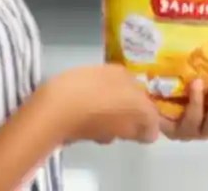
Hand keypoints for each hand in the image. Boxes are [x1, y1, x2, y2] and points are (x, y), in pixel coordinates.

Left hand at [43, 64, 161, 144]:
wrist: (56, 110)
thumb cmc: (104, 111)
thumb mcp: (139, 118)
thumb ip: (150, 123)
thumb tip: (151, 131)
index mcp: (126, 72)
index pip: (141, 94)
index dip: (142, 114)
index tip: (138, 131)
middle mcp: (105, 70)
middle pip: (120, 99)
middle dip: (121, 118)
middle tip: (118, 134)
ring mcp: (82, 79)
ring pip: (101, 105)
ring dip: (103, 120)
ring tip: (98, 136)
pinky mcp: (62, 92)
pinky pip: (81, 109)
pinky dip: (85, 119)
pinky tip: (80, 130)